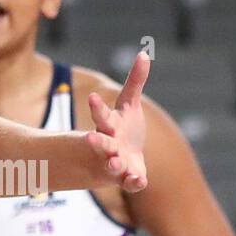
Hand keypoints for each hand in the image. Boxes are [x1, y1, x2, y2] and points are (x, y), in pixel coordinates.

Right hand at [84, 51, 150, 191]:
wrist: (122, 158)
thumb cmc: (123, 127)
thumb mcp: (129, 103)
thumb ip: (135, 81)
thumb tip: (145, 54)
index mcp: (109, 124)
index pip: (101, 114)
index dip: (97, 107)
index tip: (93, 97)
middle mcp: (110, 143)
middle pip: (102, 142)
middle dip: (97, 141)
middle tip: (90, 138)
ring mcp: (117, 161)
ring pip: (112, 163)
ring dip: (113, 163)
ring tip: (116, 163)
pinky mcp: (129, 177)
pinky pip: (131, 182)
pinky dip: (134, 182)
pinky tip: (139, 180)